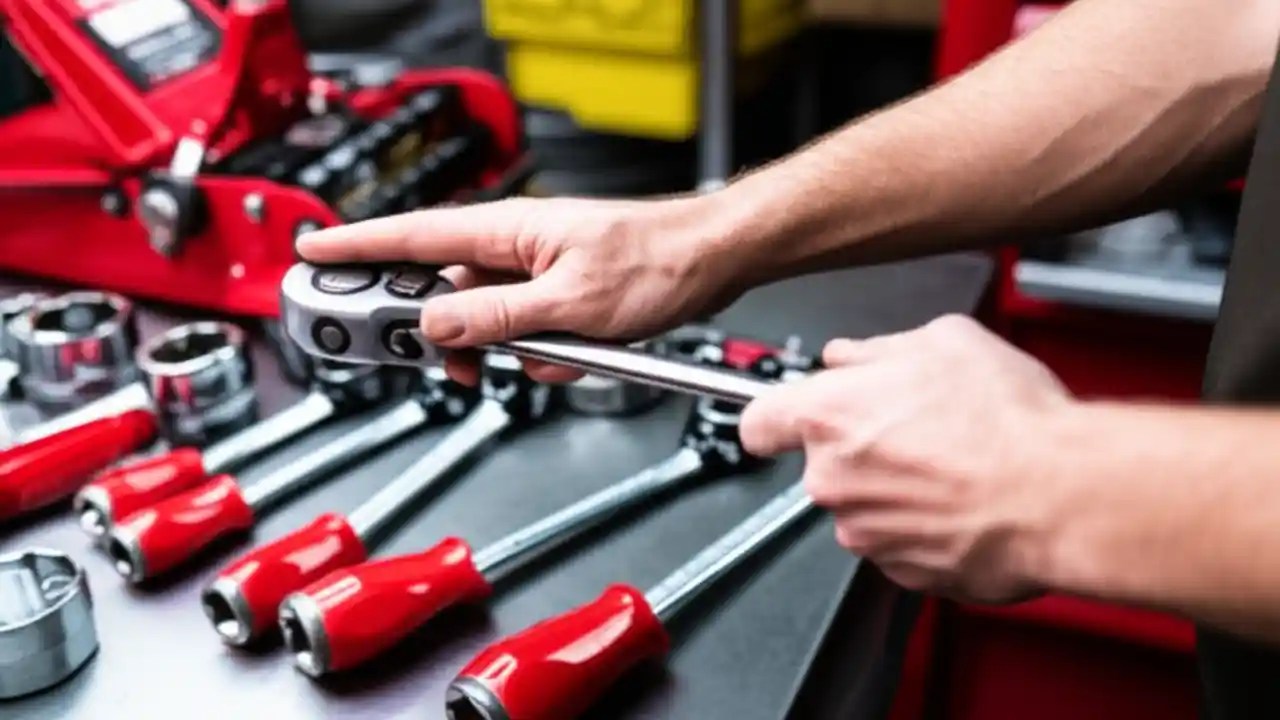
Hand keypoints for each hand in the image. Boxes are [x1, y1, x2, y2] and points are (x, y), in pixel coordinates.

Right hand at [296, 196, 746, 384]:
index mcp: (506, 232)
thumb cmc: (657, 262)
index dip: (355, 246)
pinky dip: (540, 354)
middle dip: (436, 330)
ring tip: (537, 358)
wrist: (713, 262)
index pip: (412, 237)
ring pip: (483, 320)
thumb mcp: (570, 303)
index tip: (312, 252)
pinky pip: (522, 333)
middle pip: (439, 289)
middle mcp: (513, 248)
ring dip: (500, 350)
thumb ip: (496, 318)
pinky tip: (571, 356)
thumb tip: (435, 324)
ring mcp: (534, 274)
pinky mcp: (557, 298)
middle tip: (435, 357)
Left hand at [740, 315, 1074, 603]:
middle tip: (915, 427)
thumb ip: (876, 350)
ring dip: (894, 488)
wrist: (1059, 494)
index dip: (775, 417)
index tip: (790, 417)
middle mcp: (834, 480)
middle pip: (821, 463)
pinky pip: (899, 542)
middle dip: (859, 447)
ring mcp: (865, 533)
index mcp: (827, 417)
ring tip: (952, 464)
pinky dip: (923, 526)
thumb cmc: (1006, 420)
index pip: (757, 423)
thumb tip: (851, 357)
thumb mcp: (943, 341)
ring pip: (863, 505)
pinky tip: (964, 500)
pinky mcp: (902, 571)